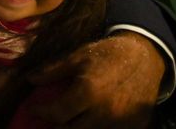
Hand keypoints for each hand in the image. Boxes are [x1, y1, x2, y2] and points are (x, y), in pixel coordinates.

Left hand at [28, 32, 163, 127]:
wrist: (145, 56)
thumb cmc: (107, 54)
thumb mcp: (77, 57)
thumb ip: (52, 71)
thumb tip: (30, 79)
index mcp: (88, 92)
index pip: (57, 114)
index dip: (41, 113)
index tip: (32, 109)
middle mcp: (104, 111)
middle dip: (55, 125)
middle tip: (47, 118)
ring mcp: (120, 122)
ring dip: (75, 127)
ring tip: (65, 120)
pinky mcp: (133, 126)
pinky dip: (95, 128)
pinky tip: (86, 121)